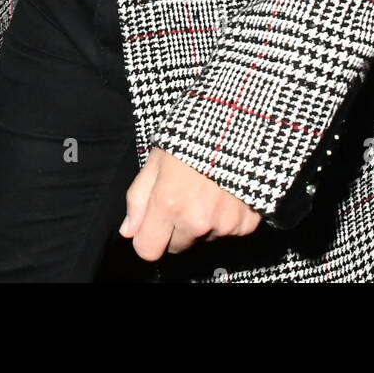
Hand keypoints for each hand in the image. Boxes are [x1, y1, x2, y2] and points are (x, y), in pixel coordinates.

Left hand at [119, 146, 261, 260]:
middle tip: (184, 196)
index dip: (147, 238)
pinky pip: (227, 233)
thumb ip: (138, 197)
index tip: (152, 225)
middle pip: (176, 247)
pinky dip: (225, 219)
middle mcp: (195, 221)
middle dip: (175, 228)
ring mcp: (223, 225)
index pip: (147, 250)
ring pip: (202, 239)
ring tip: (207, 189)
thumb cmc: (192, 135)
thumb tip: (128, 231)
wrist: (239, 123)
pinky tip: (226, 193)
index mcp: (168, 204)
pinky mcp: (245, 225)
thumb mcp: (156, 158)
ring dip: (202, 223)